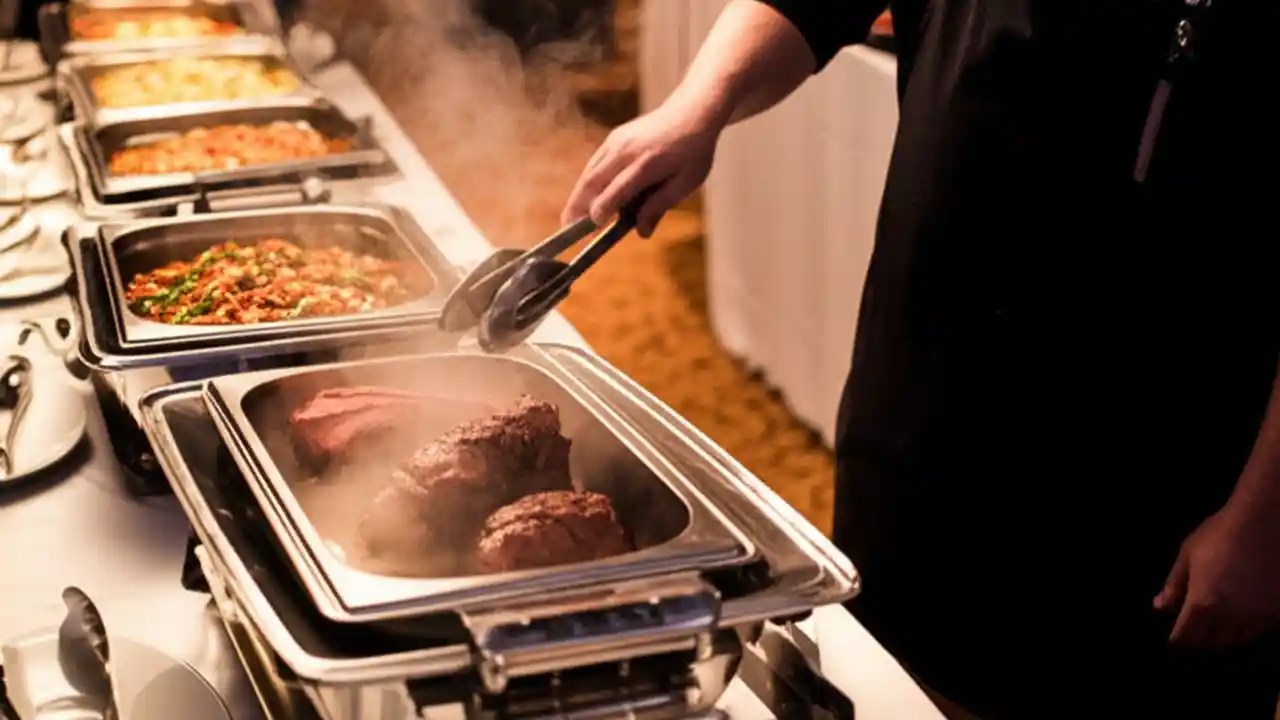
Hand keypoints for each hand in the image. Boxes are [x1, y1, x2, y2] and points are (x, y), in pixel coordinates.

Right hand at [561, 101, 721, 236]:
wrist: (692, 112)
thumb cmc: (694, 151)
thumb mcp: (686, 182)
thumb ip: (660, 206)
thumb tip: (641, 232)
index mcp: (646, 165)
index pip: (616, 191)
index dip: (601, 210)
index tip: (594, 226)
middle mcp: (626, 151)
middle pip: (593, 181)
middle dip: (577, 206)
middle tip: (567, 228)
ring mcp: (617, 142)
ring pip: (590, 172)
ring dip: (578, 195)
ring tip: (570, 217)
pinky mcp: (614, 138)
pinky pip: (595, 163)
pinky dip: (587, 182)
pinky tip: (584, 197)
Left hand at [1154, 502, 1279, 648]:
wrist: (1264, 523)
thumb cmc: (1219, 535)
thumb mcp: (1187, 556)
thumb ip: (1174, 585)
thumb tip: (1160, 607)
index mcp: (1203, 604)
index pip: (1187, 635)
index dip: (1178, 639)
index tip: (1175, 638)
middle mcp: (1231, 617)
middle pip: (1212, 642)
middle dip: (1200, 639)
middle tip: (1195, 630)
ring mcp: (1258, 616)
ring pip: (1238, 640)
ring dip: (1224, 637)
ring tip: (1217, 626)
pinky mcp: (1278, 611)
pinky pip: (1260, 630)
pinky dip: (1248, 628)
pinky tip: (1243, 617)